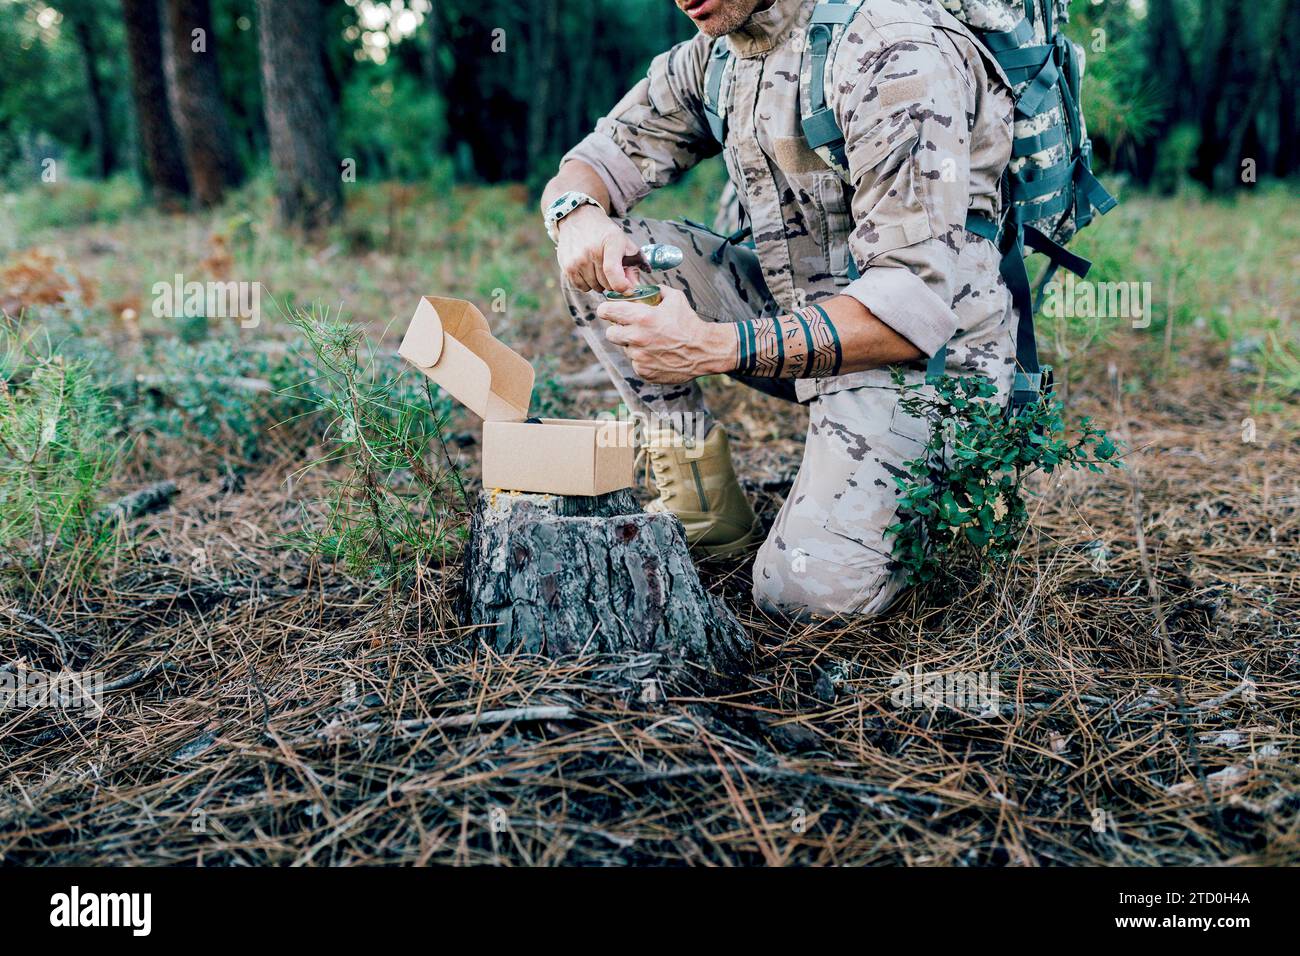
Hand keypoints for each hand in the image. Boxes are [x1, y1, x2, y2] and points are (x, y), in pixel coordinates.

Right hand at [556, 206, 639, 292]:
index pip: (612, 271)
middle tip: (611, 269)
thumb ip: (635, 265)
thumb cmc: (605, 234)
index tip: (627, 288)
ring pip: (595, 288)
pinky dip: (588, 284)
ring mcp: (577, 260)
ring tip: (598, 266)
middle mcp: (592, 250)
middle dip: (612, 281)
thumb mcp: (624, 243)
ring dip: (600, 283)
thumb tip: (633, 287)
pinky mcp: (567, 267)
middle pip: (607, 284)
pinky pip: (582, 288)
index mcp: (611, 242)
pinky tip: (588, 270)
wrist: (578, 219)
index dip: (622, 285)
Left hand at [596, 286, 733, 384]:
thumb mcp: (674, 298)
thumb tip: (643, 287)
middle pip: (610, 333)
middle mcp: (637, 338)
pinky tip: (657, 354)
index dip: (605, 310)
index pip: (607, 311)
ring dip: (633, 345)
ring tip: (651, 342)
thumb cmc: (689, 323)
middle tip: (629, 328)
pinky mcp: (644, 371)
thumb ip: (655, 290)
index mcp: (642, 317)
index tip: (606, 310)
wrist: (703, 351)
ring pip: (625, 349)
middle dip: (618, 329)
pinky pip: (636, 363)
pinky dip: (643, 359)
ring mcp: (640, 357)